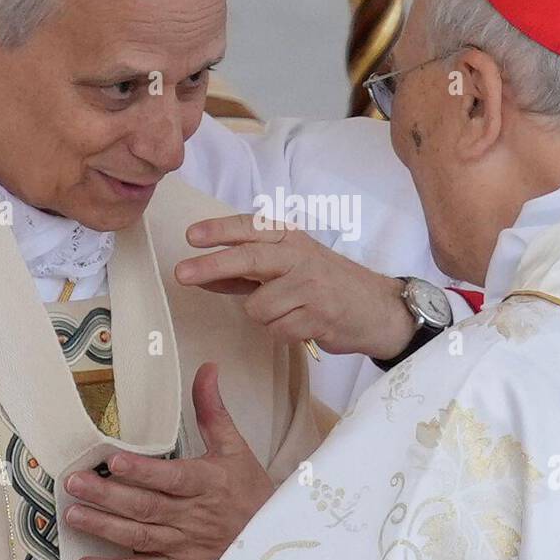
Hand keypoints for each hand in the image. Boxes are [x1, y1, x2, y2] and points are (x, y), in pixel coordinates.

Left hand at [65, 363, 273, 559]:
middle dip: (107, 496)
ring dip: (104, 527)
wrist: (274, 545)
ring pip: (139, 537)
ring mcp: (185, 547)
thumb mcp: (236, 449)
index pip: (172, 477)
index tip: (116, 462)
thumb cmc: (251, 493)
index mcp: (208, 483)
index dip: (144, 472)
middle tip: (75, 483)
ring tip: (73, 515)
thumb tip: (206, 369)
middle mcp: (193, 516)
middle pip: (146, 506)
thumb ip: (213, 410)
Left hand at [174, 214, 417, 359]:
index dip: (219, 231)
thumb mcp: (290, 267)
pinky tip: (302, 325)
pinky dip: (282, 333)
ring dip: (264, 317)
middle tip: (181, 273)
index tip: (191, 237)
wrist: (378, 309)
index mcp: (291, 238)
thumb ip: (247, 272)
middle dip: (212, 266)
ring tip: (289, 312)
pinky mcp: (318, 315)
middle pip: (249, 257)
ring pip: (258, 306)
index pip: (251, 226)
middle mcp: (300, 256)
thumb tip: (202, 275)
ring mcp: (310, 285)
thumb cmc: (327, 286)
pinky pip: (276, 330)